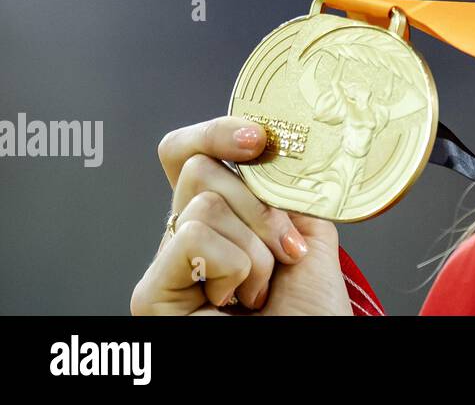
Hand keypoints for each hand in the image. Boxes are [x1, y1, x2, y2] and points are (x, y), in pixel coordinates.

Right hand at [131, 116, 352, 314]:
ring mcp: (167, 265)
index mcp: (224, 216)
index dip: (217, 132)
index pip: (191, 152)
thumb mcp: (310, 232)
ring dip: (255, 247)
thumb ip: (288, 189)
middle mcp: (188, 236)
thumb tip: (282, 145)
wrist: (311, 353)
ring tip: (262, 290)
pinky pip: (192, 235)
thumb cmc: (311, 313)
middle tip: (284, 251)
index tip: (259, 137)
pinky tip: (237, 301)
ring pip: (203, 202)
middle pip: (199, 168)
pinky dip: (234, 264)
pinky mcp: (151, 294)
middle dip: (259, 205)